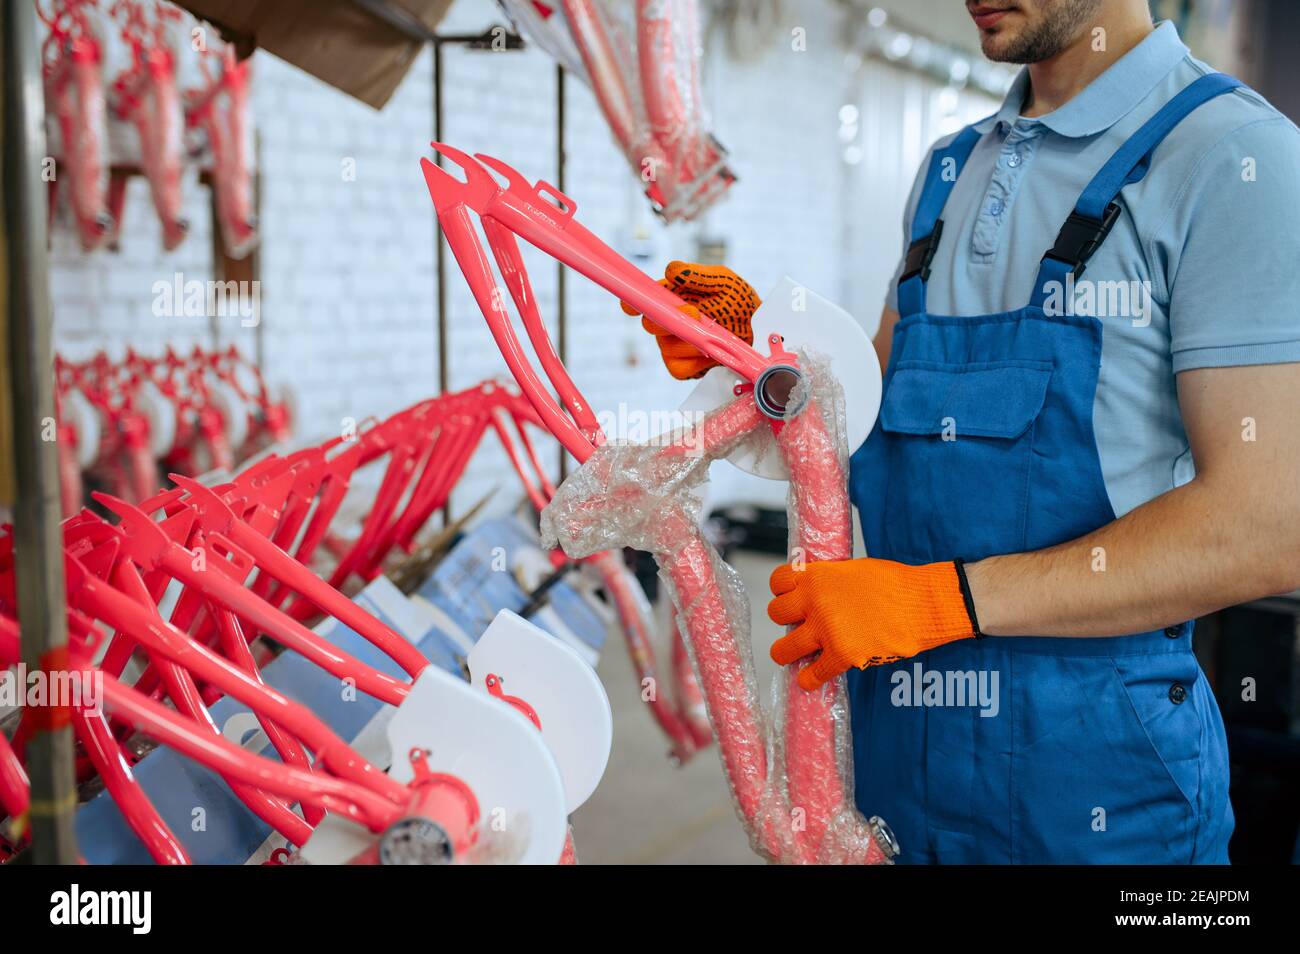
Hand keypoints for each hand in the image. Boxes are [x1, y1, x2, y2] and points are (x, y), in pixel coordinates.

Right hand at [621, 260, 760, 379]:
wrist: (758, 331)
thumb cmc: (737, 302)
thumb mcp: (723, 281)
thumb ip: (698, 275)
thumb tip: (672, 271)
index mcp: (670, 298)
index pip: (643, 300)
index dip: (633, 301)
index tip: (632, 304)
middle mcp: (666, 322)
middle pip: (650, 324)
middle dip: (669, 319)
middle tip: (694, 312)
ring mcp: (672, 345)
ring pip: (666, 346)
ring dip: (690, 340)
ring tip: (713, 333)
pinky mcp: (681, 366)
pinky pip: (677, 367)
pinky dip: (695, 361)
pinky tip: (709, 353)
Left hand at [767, 558, 978, 690]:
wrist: (923, 604)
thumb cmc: (896, 584)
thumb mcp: (855, 570)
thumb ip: (830, 582)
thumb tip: (817, 593)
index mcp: (818, 576)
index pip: (778, 582)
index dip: (783, 592)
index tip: (791, 600)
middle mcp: (815, 601)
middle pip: (776, 614)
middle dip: (786, 621)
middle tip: (801, 626)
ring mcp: (826, 630)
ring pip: (783, 649)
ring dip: (787, 653)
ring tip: (793, 656)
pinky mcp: (842, 655)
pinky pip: (812, 674)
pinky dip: (809, 680)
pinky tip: (811, 679)